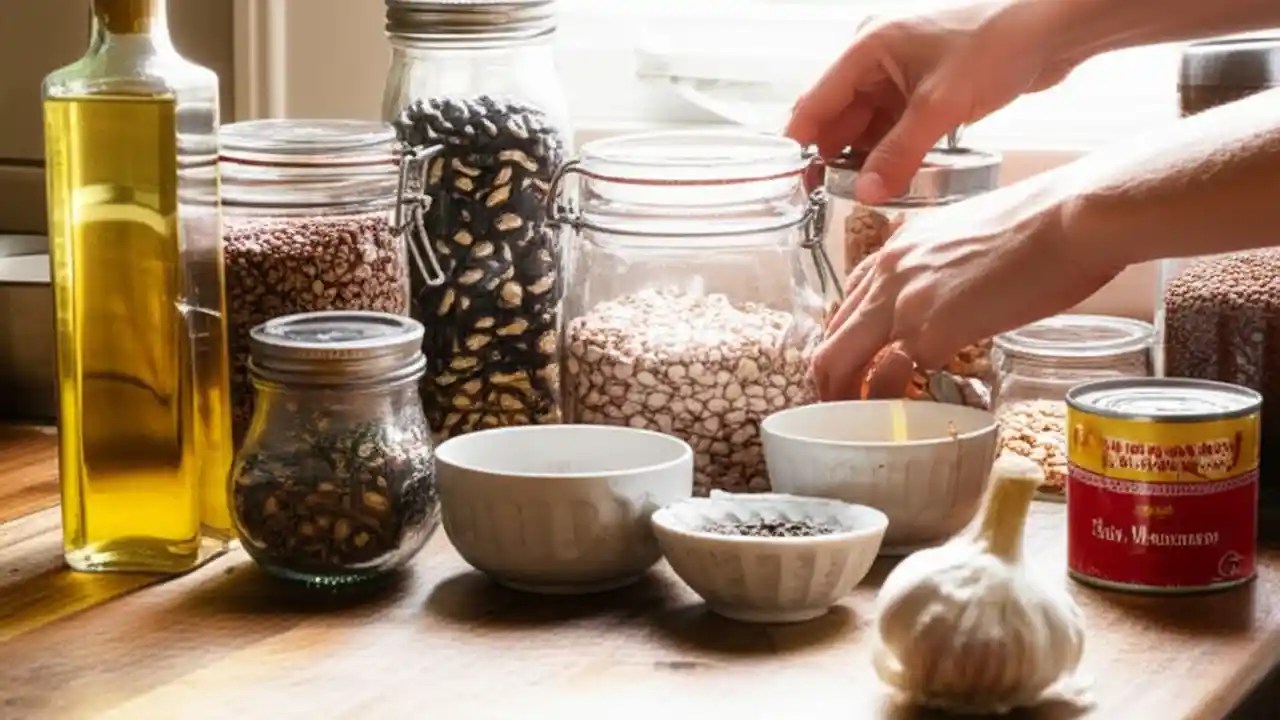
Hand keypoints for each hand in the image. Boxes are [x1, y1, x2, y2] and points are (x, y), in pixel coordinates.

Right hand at [786, 0, 1080, 203]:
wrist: (1052, 27)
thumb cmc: (996, 45)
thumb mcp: (940, 108)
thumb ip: (897, 154)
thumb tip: (864, 195)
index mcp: (866, 48)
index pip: (816, 102)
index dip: (802, 145)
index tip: (797, 183)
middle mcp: (876, 58)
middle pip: (838, 116)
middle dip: (835, 156)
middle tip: (833, 198)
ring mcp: (900, 73)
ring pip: (867, 124)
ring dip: (866, 157)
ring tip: (868, 192)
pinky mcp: (924, 87)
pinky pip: (894, 125)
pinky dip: (891, 149)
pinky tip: (895, 175)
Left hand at [812, 172, 1124, 400]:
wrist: (1071, 218)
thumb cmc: (1046, 224)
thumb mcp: (972, 236)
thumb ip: (948, 267)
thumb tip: (958, 295)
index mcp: (901, 247)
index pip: (850, 299)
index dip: (846, 338)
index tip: (854, 365)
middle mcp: (889, 271)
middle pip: (832, 334)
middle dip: (828, 377)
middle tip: (839, 407)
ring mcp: (903, 302)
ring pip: (842, 360)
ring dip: (845, 397)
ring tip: (856, 425)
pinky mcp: (931, 332)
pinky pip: (892, 379)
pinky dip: (890, 404)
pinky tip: (896, 422)